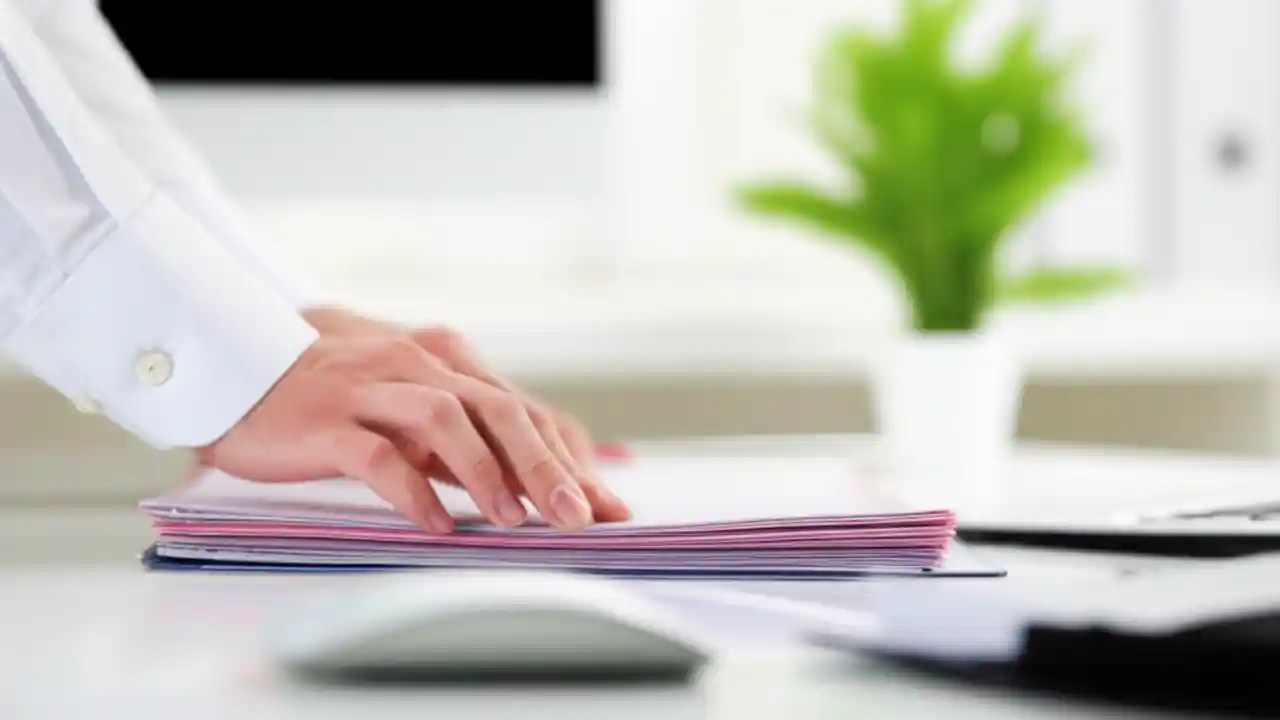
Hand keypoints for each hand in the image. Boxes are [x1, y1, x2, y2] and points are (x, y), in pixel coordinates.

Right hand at [196, 329, 625, 533]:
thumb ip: (475, 438)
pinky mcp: (325, 419)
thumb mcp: (417, 408)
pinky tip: (437, 524)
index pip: (525, 410)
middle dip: (545, 465)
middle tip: (579, 516)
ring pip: (445, 420)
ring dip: (486, 472)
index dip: (570, 459)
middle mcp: (418, 364)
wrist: (244, 365)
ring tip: (516, 520)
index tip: (607, 506)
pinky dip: (413, 491)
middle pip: (498, 409)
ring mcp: (370, 387)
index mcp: (449, 360)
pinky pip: (377, 455)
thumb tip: (546, 485)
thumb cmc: (346, 396)